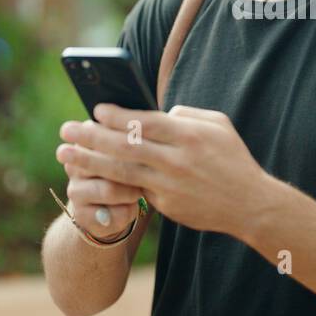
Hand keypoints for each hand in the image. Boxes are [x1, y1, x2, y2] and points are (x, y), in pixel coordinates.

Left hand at [58, 104, 274, 236]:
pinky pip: (134, 191)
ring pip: (120, 172)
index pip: (144, 122)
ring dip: (89, 162)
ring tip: (65, 156)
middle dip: (90, 137)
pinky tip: (89, 179)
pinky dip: (108, 184)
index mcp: (189, 135)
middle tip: (66, 130)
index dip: (117, 116)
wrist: (250, 205)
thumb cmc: (234, 160)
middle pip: (124, 146)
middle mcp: (176, 160)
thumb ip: (187, 114)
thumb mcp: (219, 125)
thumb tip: (158, 112)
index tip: (95, 109)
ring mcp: (169, 185)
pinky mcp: (167, 206)